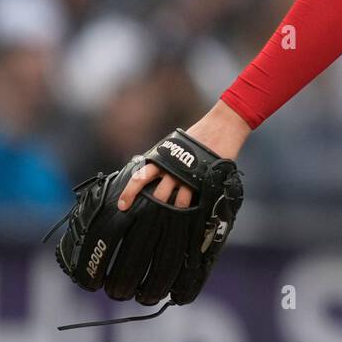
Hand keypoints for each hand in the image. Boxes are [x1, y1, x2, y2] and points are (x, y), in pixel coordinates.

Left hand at [117, 99, 251, 209]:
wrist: (218, 129)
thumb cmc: (195, 137)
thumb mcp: (173, 145)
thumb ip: (162, 159)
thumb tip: (150, 173)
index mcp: (161, 159)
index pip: (140, 177)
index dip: (129, 193)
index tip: (123, 206)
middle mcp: (171, 168)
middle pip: (157, 195)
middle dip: (156, 205)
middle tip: (156, 212)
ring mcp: (186, 175)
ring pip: (175, 201)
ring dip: (175, 208)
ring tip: (177, 209)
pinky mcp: (201, 180)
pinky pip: (193, 199)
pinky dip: (190, 205)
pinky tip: (191, 207)